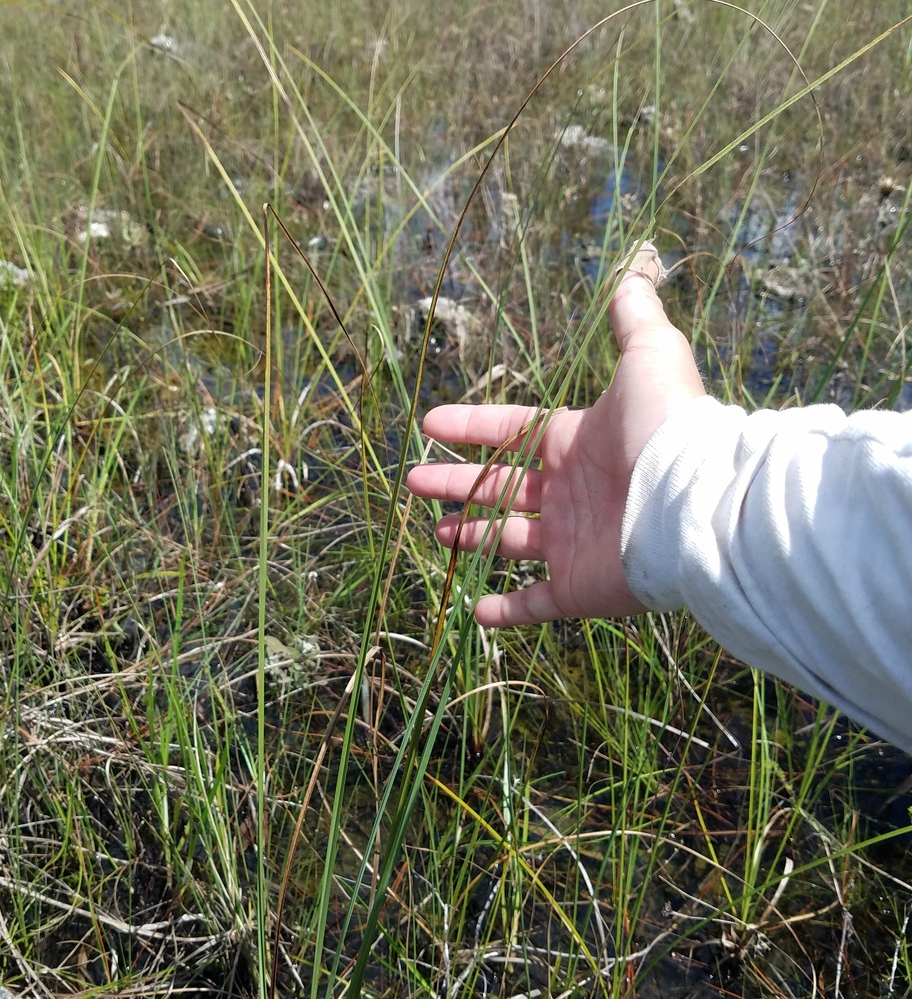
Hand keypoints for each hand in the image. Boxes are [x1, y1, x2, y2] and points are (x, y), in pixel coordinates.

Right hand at [406, 272, 706, 626]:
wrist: (698, 503)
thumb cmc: (665, 429)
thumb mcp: (649, 357)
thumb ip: (635, 319)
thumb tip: (635, 271)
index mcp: (576, 442)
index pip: (511, 430)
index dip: (470, 426)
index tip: (430, 424)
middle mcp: (571, 492)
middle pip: (501, 486)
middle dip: (457, 482)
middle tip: (416, 481)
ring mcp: (574, 543)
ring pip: (509, 541)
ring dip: (471, 537)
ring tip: (435, 532)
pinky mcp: (579, 589)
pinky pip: (536, 604)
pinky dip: (506, 611)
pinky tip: (473, 609)